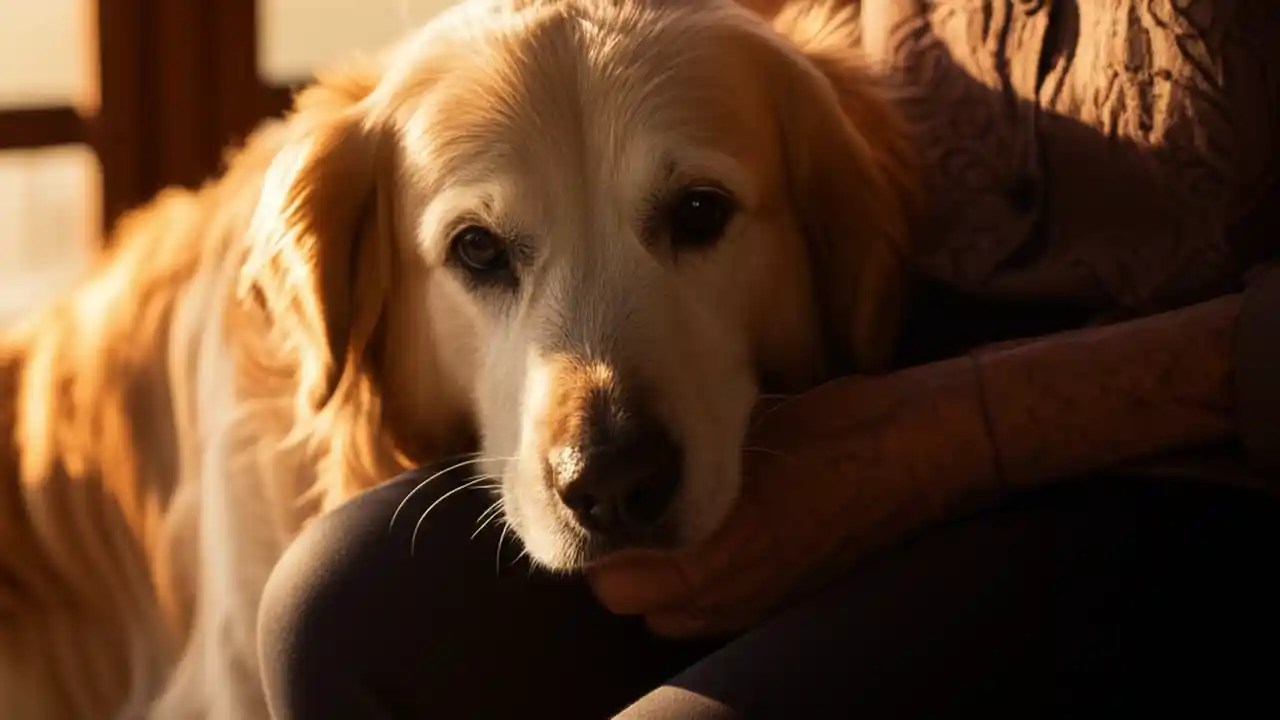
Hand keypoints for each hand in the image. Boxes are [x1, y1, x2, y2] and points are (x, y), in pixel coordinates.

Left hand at [587, 358, 1000, 637]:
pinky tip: (714, 541)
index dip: (600, 539)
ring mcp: (759, 605)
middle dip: (621, 563)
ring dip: (657, 582)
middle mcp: (731, 593)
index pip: (611, 582)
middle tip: (630, 511)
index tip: (605, 501)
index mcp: (715, 548)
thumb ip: (681, 461)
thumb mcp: (741, 430)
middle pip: (631, 607)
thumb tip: (628, 460)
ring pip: (669, 618)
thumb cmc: (834, 430)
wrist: (917, 454)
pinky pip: (713, 615)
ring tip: (668, 526)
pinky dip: (697, 590)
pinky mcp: (783, 604)